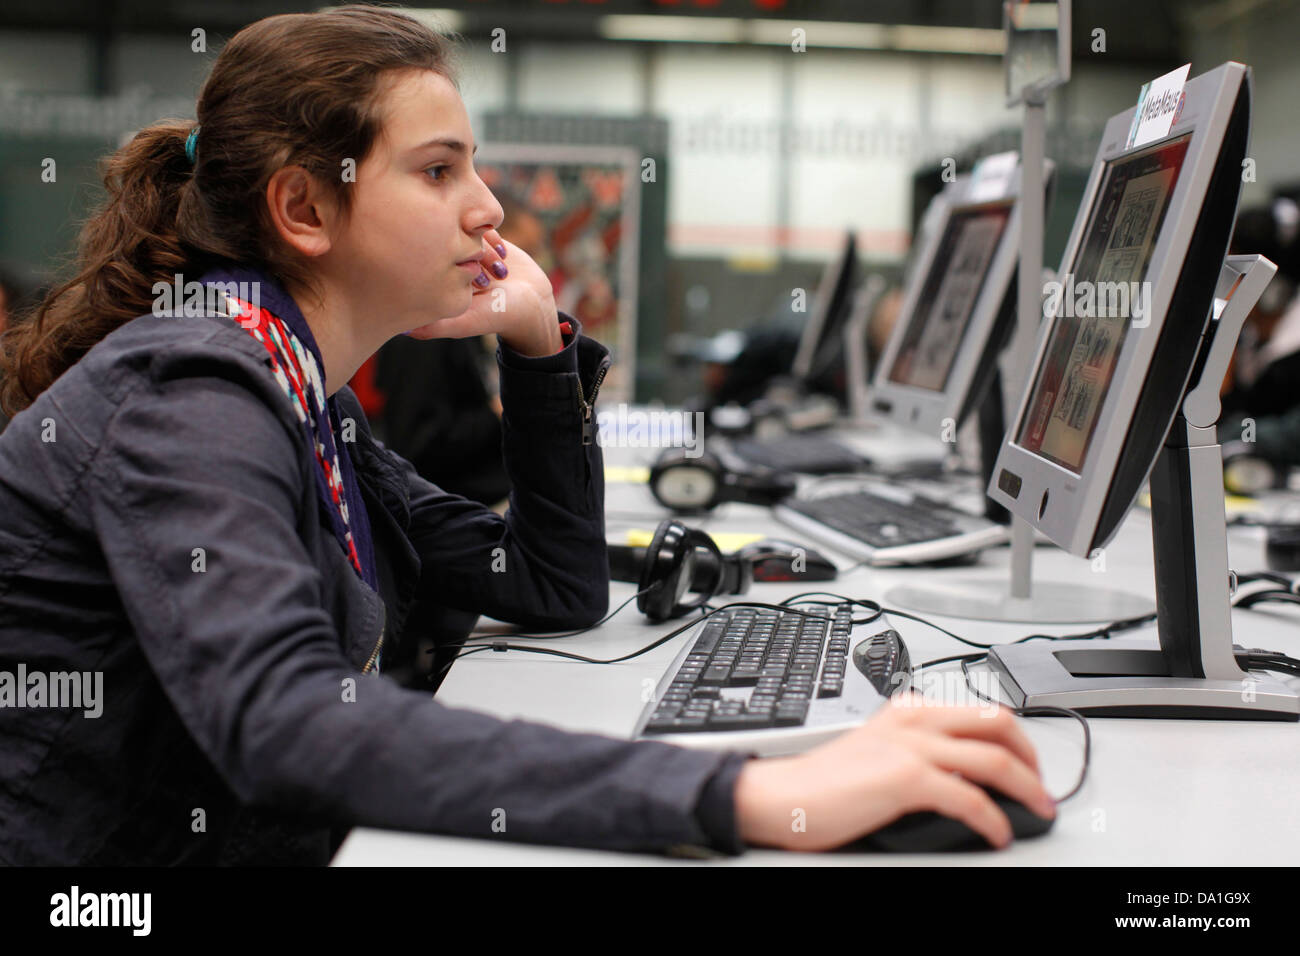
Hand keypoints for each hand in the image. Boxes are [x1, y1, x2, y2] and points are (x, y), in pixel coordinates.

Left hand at [406, 230, 562, 356]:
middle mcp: (449, 265)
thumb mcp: (465, 323)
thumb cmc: (498, 316)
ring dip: (485, 251)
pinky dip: (494, 239)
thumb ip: (435, 328)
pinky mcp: (482, 238)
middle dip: (471, 258)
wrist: (534, 303)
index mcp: (438, 283)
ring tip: (500, 274)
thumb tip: (403, 330)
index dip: (453, 269)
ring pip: (463, 232)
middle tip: (487, 283)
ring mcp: (466, 249)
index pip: (429, 263)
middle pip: (445, 244)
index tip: (474, 285)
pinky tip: (504, 257)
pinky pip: (480, 224)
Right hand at [732, 695, 1055, 850]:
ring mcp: (911, 745)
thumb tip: (962, 777)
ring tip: (1038, 809)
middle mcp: (913, 719)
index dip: (1016, 738)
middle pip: (998, 722)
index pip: (979, 709)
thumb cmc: (823, 781)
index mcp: (908, 709)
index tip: (1028, 763)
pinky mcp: (906, 778)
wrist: (783, 795)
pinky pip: (971, 798)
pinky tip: (997, 833)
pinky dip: (994, 819)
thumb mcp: (877, 749)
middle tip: (1041, 785)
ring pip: (995, 756)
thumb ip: (916, 750)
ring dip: (1028, 787)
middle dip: (1032, 755)